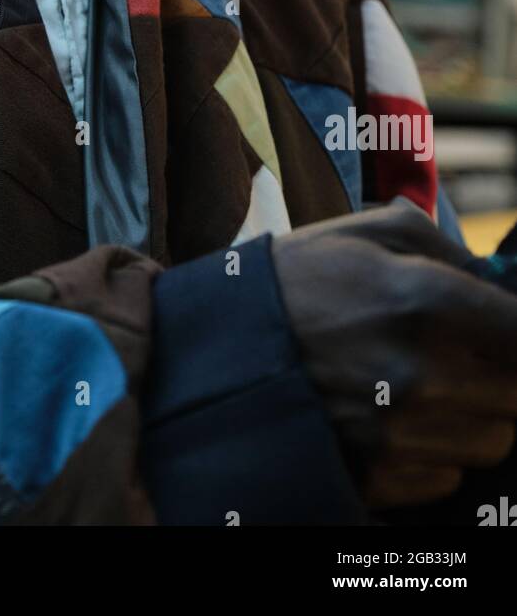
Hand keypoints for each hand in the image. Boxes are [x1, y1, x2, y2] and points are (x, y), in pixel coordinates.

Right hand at [271, 198, 516, 508]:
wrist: (218, 346)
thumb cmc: (300, 279)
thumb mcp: (368, 231)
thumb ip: (447, 247)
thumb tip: (499, 283)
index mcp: (427, 299)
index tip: (507, 330)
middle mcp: (424, 372)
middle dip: (499, 374)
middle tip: (461, 355)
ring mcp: (401, 431)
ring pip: (491, 440)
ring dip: (473, 417)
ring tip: (422, 386)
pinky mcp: (380, 476)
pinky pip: (448, 476)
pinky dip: (434, 452)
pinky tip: (393, 419)